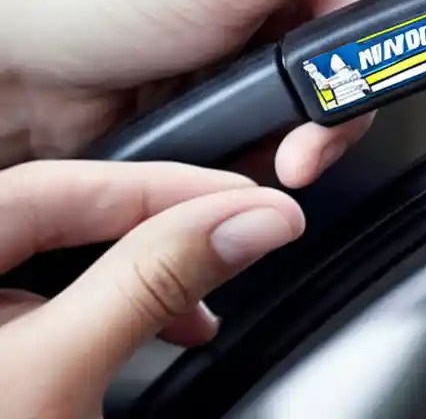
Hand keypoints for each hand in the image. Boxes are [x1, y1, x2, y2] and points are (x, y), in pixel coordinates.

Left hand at [0, 0, 425, 184]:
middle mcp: (276, 0)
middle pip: (373, 66)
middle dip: (348, 110)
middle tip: (315, 131)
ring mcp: (252, 63)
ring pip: (331, 120)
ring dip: (302, 147)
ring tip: (260, 152)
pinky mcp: (227, 121)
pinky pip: (283, 155)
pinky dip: (267, 172)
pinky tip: (233, 166)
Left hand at [0, 160, 303, 417]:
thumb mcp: (64, 369)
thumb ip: (152, 284)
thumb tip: (249, 221)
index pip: (59, 183)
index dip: (164, 186)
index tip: (248, 199)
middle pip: (62, 218)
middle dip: (160, 232)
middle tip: (238, 239)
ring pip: (57, 266)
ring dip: (144, 281)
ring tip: (200, 313)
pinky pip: (50, 315)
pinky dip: (110, 320)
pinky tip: (149, 340)